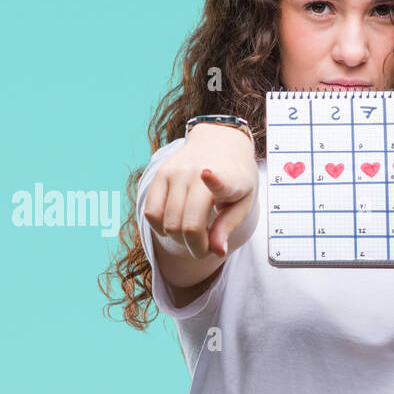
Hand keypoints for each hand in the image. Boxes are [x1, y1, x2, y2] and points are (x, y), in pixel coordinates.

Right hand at [143, 124, 256, 258]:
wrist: (219, 141)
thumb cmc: (234, 177)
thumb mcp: (243, 201)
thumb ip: (228, 227)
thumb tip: (217, 251)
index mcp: (229, 177)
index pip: (220, 180)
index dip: (214, 180)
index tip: (206, 174)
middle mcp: (198, 172)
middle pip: (187, 226)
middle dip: (196, 248)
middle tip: (206, 246)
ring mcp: (175, 172)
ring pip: (167, 224)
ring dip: (179, 240)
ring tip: (192, 236)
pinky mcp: (160, 174)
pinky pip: (150, 213)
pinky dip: (160, 228)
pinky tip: (174, 225)